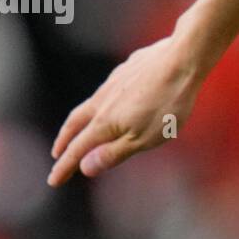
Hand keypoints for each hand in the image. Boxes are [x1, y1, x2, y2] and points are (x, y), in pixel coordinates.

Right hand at [47, 35, 204, 186]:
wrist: (185, 57)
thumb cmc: (168, 102)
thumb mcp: (144, 138)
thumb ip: (113, 153)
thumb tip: (85, 166)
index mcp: (105, 122)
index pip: (78, 149)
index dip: (65, 167)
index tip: (53, 180)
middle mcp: (103, 100)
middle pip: (75, 123)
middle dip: (64, 140)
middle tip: (57, 153)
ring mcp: (115, 81)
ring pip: (91, 103)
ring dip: (81, 119)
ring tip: (81, 127)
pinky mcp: (129, 67)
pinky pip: (109, 87)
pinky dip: (102, 99)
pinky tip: (112, 99)